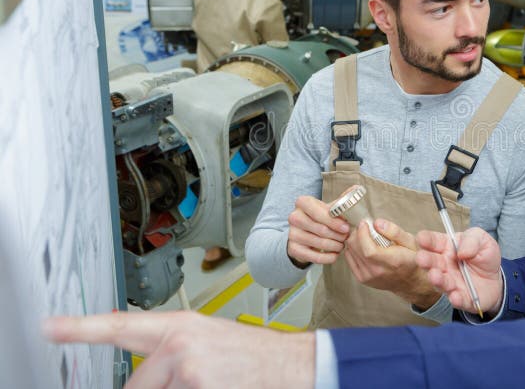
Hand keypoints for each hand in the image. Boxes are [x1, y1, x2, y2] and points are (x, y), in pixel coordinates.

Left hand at [43, 311, 314, 388]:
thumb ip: (168, 351)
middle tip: (190, 382)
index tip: (51, 327)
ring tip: (209, 381)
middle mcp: (179, 344)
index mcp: (179, 325)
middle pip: (135, 385)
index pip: (121, 325)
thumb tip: (138, 369)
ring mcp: (188, 369)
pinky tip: (215, 386)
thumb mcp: (206, 340)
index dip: (81, 328)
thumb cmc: (250, 356)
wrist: (290, 365)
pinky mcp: (197, 388)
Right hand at [287, 195, 349, 266]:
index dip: (334, 222)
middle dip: (337, 235)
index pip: (319, 212)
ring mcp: (292, 234)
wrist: (303, 234)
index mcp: (303, 202)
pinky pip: (314, 257)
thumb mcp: (328, 207)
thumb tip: (357, 189)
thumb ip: (342, 200)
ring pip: (318, 243)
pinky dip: (328, 257)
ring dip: (334, 246)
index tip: (346, 228)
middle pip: (320, 229)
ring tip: (342, 245)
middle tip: (346, 238)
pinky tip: (335, 255)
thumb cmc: (320, 218)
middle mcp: (294, 217)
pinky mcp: (293, 249)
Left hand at [343, 219, 440, 308]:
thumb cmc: (411, 259)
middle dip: (357, 233)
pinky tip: (362, 246)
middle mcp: (378, 272)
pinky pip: (349, 259)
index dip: (362, 233)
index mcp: (392, 262)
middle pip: (356, 249)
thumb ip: (394, 231)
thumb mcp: (410, 241)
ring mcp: (368, 277)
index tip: (365, 223)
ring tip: (366, 236)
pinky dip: (352, 249)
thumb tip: (377, 223)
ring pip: (350, 252)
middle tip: (366, 227)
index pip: (368, 249)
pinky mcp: (362, 279)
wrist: (410, 281)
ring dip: (354, 240)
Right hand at [416, 227, 503, 316]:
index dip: (426, 239)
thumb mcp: (483, 240)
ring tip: (434, 275)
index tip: (421, 238)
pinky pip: (457, 299)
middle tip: (421, 258)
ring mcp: (451, 283)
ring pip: (441, 282)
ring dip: (437, 279)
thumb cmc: (484, 255)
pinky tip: (455, 296)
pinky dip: (455, 299)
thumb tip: (461, 252)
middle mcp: (444, 265)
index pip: (433, 241)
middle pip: (431, 262)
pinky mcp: (461, 298)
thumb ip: (472, 240)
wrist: (495, 279)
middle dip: (425, 260)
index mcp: (446, 247)